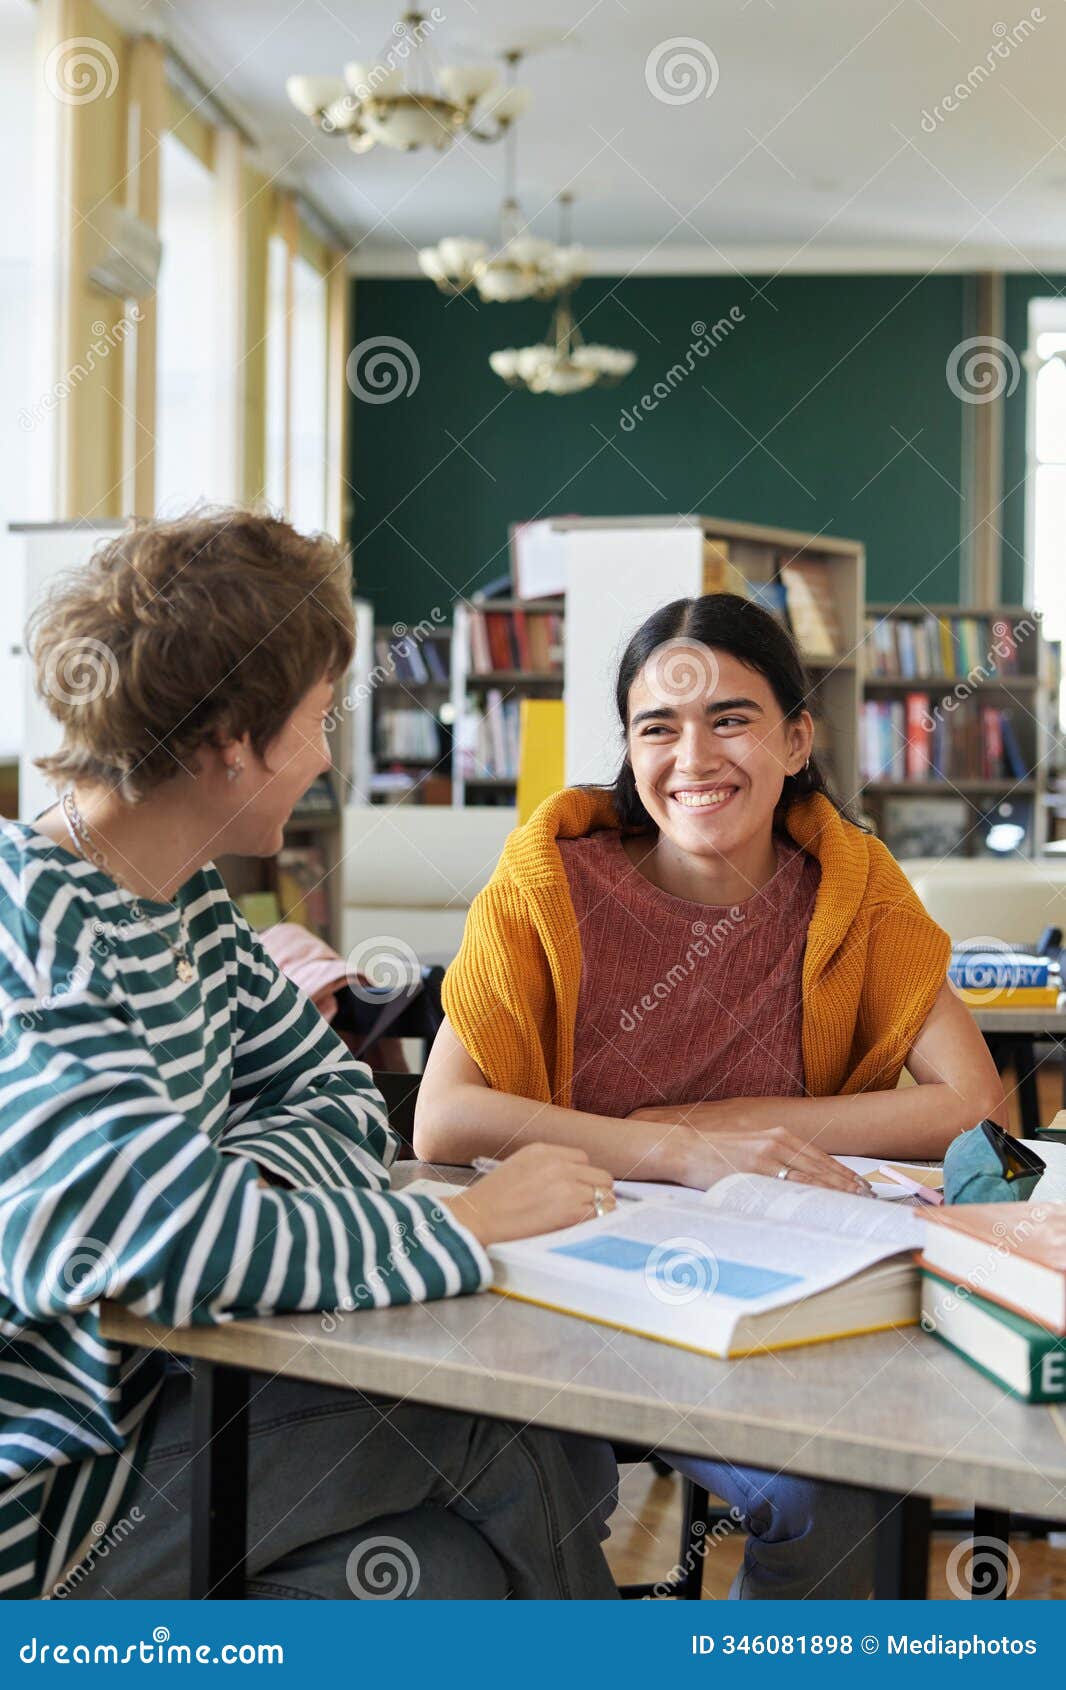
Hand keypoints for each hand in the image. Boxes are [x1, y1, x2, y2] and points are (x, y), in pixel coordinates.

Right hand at [441, 1144, 616, 1247]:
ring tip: (580, 1220)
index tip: (576, 1189)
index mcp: (544, 1151)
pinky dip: (592, 1222)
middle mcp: (559, 1165)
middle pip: (601, 1176)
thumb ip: (546, 1166)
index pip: (583, 1159)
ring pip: (604, 1196)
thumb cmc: (491, 1199)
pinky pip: (598, 1214)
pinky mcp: (570, 1212)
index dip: (581, 1176)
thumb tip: (571, 1179)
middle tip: (585, 1207)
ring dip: (596, 1208)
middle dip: (595, 1191)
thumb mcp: (518, 1165)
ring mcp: (567, 1187)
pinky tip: (576, 1227)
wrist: (476, 1219)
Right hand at [629, 1102, 869, 1195]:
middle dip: (848, 1185)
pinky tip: (823, 1206)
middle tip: (868, 1201)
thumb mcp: (750, 1147)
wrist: (685, 1148)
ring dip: (836, 1192)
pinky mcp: (755, 1170)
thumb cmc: (715, 1152)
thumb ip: (775, 1158)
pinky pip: (789, 1186)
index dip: (844, 1173)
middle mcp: (778, 1141)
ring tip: (855, 1206)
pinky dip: (811, 1196)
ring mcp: (768, 1156)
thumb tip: (798, 1180)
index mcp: (779, 1135)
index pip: (821, 1157)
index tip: (862, 1187)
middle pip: (823, 1167)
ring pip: (812, 1177)